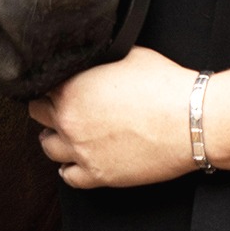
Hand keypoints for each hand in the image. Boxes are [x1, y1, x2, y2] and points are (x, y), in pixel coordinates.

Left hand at [27, 46, 196, 188]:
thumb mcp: (127, 54)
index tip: (58, 81)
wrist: (191, 121)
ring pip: (48, 146)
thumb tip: (91, 57)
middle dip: (48, 105)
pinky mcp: (99, 175)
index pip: (41, 83)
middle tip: (61, 102)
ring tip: (65, 130)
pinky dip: (68, 167)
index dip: (50, 80)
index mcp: (71, 88)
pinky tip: (74, 159)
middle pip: (38, 112)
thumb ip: (99, 58)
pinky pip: (68, 176)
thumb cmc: (164, 85)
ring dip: (54, 135)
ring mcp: (82, 151)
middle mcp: (69, 121)